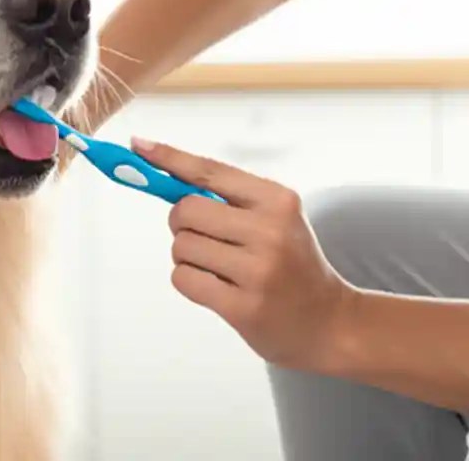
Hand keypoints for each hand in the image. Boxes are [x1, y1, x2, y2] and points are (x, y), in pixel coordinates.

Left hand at [132, 137, 357, 372]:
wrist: (330, 322)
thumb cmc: (291, 264)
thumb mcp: (275, 219)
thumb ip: (228, 199)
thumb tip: (163, 176)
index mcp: (278, 200)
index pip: (209, 171)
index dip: (169, 157)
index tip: (138, 145)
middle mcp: (270, 230)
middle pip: (185, 210)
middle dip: (181, 223)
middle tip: (204, 238)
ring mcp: (258, 270)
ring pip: (181, 246)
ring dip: (187, 257)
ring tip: (219, 268)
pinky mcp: (244, 306)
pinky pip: (183, 279)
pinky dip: (189, 280)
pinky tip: (217, 288)